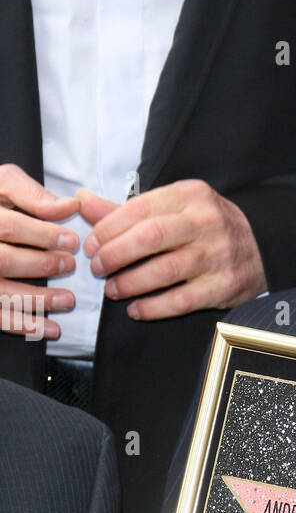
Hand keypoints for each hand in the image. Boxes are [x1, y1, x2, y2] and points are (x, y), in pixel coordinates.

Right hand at [0, 163, 80, 338]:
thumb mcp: (2, 184)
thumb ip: (31, 194)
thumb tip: (69, 206)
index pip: (8, 226)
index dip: (42, 234)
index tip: (71, 241)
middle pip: (3, 260)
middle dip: (40, 265)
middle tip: (69, 266)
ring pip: (1, 292)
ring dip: (37, 299)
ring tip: (67, 299)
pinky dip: (24, 324)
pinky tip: (50, 328)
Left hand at [78, 178, 265, 319]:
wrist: (262, 246)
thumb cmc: (207, 226)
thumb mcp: (174, 207)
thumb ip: (128, 209)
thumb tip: (82, 202)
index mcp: (190, 195)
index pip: (140, 208)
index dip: (109, 228)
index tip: (92, 244)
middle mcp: (206, 222)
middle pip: (151, 238)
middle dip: (115, 255)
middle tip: (97, 268)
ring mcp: (217, 255)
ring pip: (164, 271)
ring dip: (130, 283)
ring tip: (113, 289)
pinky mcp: (223, 286)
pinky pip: (181, 300)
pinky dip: (153, 307)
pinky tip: (136, 309)